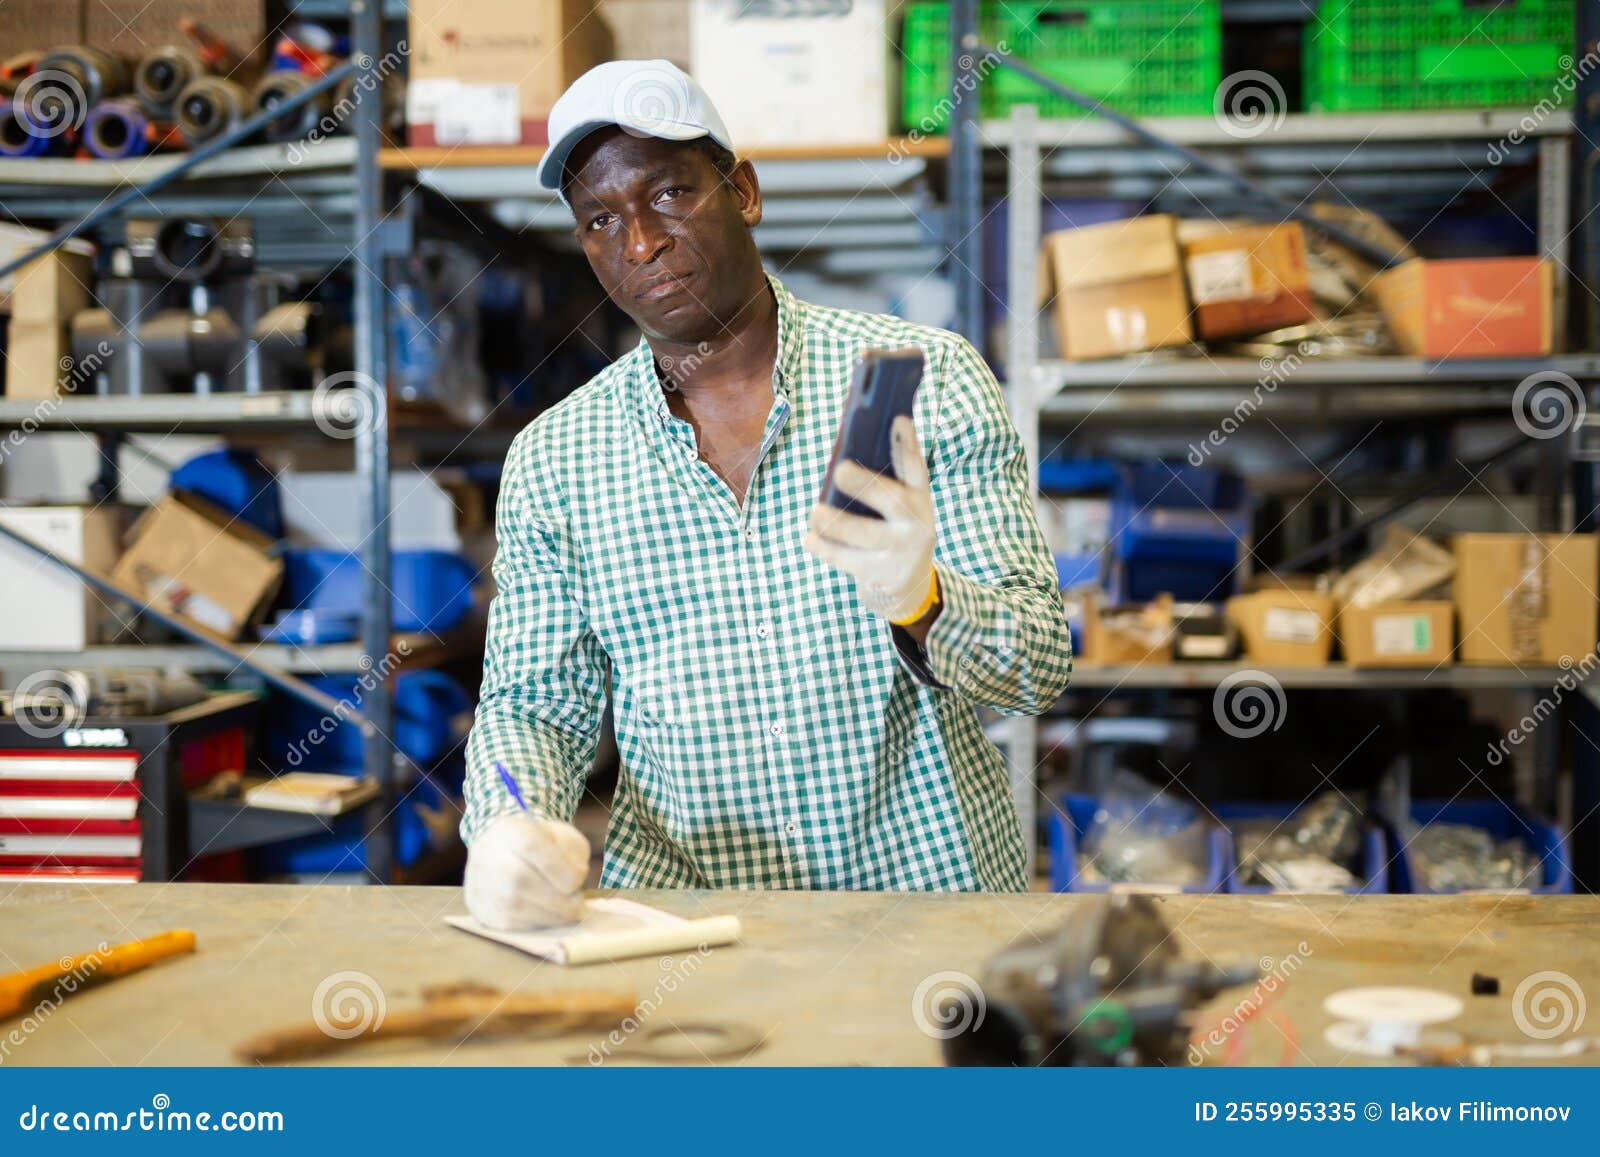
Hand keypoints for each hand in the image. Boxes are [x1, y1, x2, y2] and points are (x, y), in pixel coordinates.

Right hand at [463, 813, 590, 930]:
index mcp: (512, 830)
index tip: (576, 882)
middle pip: (519, 879)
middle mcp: (489, 854)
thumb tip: (575, 882)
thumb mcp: (564, 836)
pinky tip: (545, 914)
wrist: (505, 850)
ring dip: (547, 916)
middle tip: (577, 907)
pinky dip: (533, 923)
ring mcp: (480, 882)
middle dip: (555, 900)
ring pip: (514, 906)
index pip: (531, 846)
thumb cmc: (542, 844)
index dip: (558, 868)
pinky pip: (508, 923)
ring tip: (564, 911)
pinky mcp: (479, 907)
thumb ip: (574, 853)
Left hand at [805, 415, 936, 623]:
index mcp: (919, 498)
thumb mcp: (897, 509)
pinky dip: (827, 549)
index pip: (915, 467)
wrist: (909, 586)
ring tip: (815, 513)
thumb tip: (839, 465)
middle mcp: (917, 522)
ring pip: (867, 534)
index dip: (908, 443)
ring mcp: (903, 551)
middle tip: (839, 470)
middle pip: (893, 500)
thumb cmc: (891, 532)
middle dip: (866, 484)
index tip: (897, 419)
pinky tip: (810, 539)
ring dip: (837, 523)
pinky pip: (850, 560)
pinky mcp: (884, 575)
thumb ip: (879, 486)